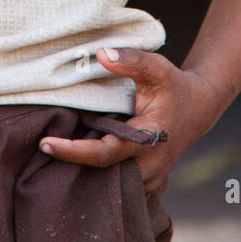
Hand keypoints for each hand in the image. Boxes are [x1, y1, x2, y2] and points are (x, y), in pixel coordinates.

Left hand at [38, 47, 219, 197]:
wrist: (197, 109)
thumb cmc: (172, 86)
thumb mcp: (157, 67)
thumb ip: (131, 60)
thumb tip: (101, 54)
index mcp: (149, 139)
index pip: (105, 153)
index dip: (74, 151)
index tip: (46, 143)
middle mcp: (150, 167)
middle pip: (102, 176)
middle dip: (72, 166)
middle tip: (43, 146)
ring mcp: (150, 180)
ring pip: (109, 186)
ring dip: (83, 173)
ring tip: (56, 152)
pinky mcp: (146, 184)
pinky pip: (117, 187)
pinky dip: (97, 176)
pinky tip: (78, 160)